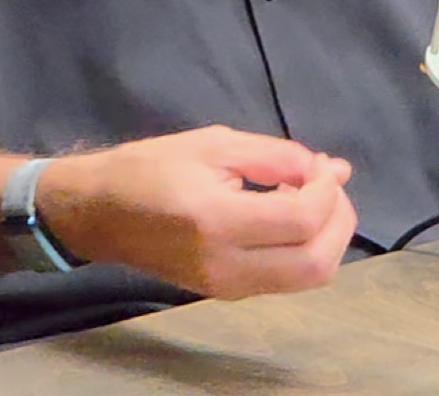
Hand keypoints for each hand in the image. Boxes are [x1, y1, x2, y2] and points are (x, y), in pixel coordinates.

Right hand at [40, 125, 356, 299]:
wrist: (100, 214)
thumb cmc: (150, 166)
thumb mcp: (214, 144)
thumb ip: (276, 156)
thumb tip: (331, 168)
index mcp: (218, 221)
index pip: (301, 220)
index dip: (326, 190)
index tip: (322, 163)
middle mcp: (227, 267)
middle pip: (316, 264)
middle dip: (339, 220)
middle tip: (329, 182)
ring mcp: (228, 289)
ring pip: (308, 279)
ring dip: (327, 237)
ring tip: (313, 196)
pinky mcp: (226, 294)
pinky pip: (286, 280)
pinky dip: (305, 248)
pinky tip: (292, 214)